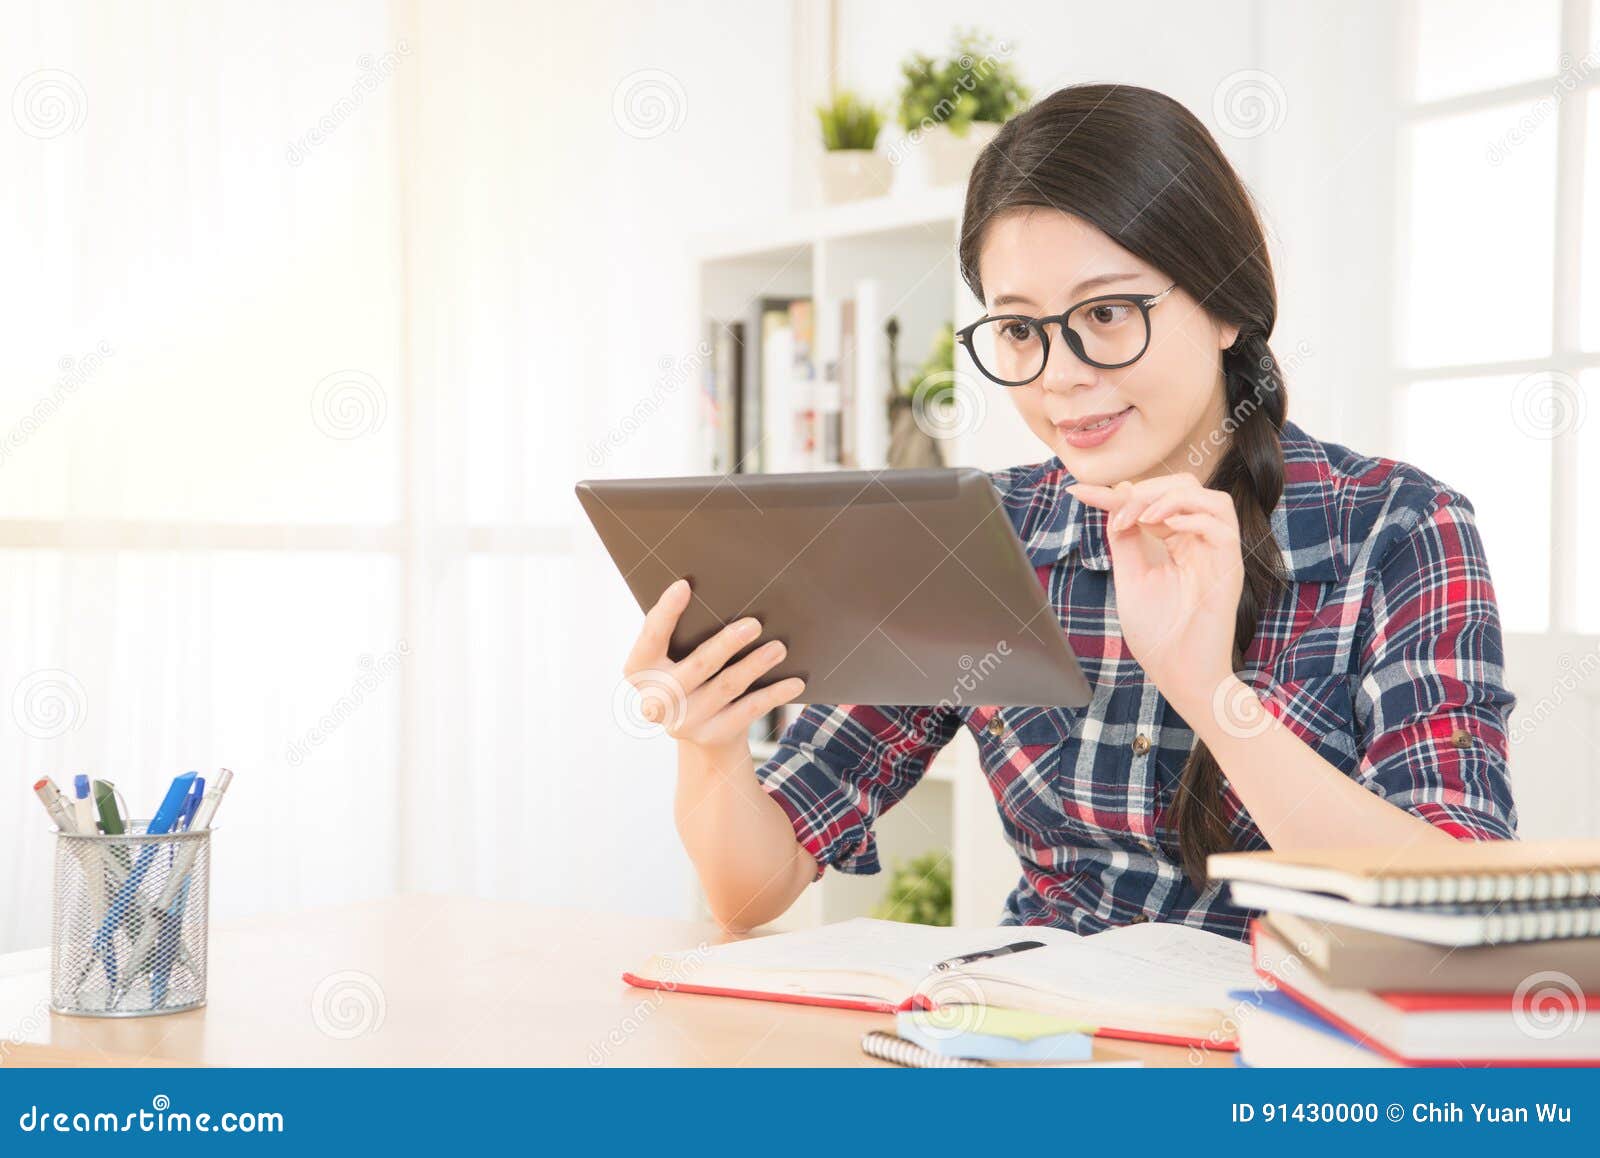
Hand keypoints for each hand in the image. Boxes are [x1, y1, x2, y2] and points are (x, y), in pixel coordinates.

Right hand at [621, 577, 806, 762]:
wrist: (702, 731)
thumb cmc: (691, 675)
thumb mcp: (677, 657)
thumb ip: (685, 633)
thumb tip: (722, 597)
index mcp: (641, 672)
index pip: (651, 638)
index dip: (666, 612)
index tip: (684, 585)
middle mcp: (658, 701)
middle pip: (698, 666)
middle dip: (727, 643)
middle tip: (754, 624)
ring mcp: (685, 722)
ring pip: (728, 686)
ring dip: (756, 665)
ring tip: (779, 648)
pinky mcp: (713, 735)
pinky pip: (749, 710)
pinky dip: (774, 694)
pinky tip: (794, 682)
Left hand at [1066, 473, 1241, 712]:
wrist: (1179, 672)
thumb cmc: (1157, 632)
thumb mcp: (1131, 576)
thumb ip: (1124, 538)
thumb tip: (1114, 501)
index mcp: (1176, 543)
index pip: (1152, 501)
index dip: (1115, 493)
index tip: (1078, 492)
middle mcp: (1199, 543)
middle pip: (1186, 488)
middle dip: (1147, 491)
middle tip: (1118, 513)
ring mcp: (1216, 554)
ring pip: (1211, 499)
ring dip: (1171, 499)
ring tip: (1142, 519)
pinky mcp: (1230, 566)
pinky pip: (1222, 524)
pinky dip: (1191, 518)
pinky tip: (1164, 529)